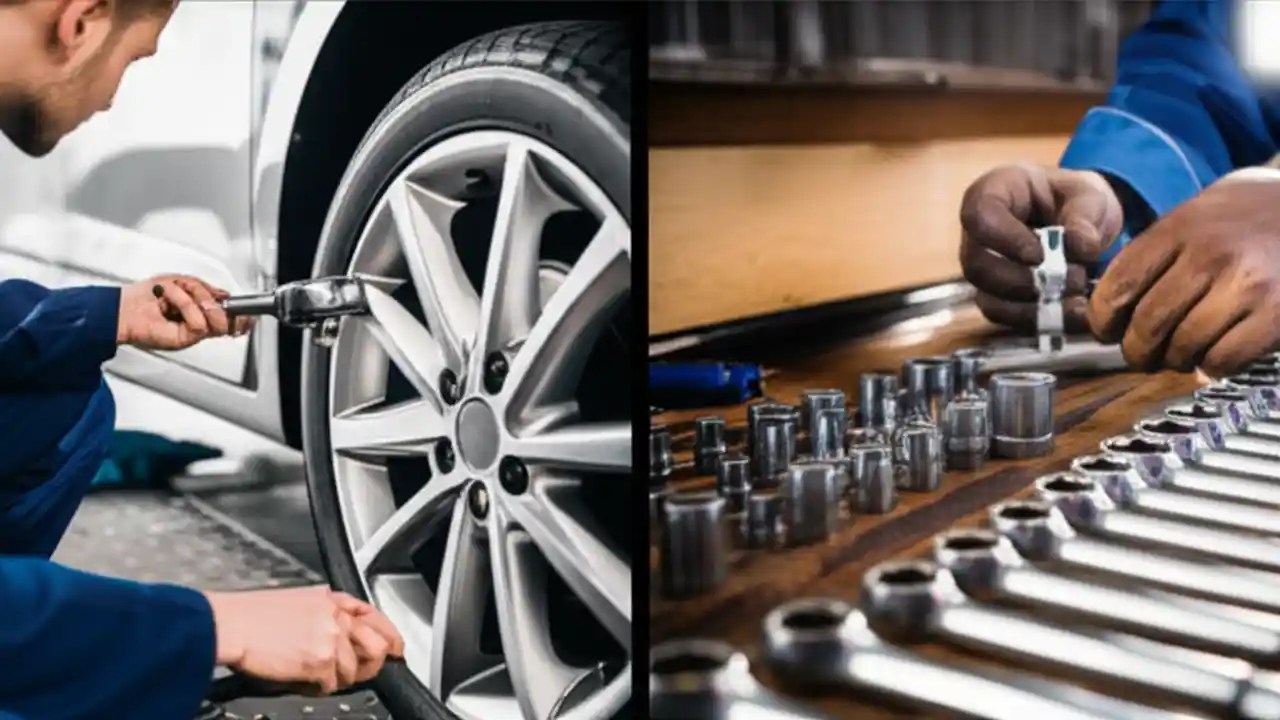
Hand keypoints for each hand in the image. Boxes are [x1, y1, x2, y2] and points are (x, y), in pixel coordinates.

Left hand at [116, 275, 252, 349]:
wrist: (123, 309)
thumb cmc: (145, 295)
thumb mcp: (182, 282)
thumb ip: (206, 289)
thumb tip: (225, 296)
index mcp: (202, 310)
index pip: (232, 316)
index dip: (241, 314)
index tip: (245, 312)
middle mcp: (200, 323)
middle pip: (228, 317)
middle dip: (213, 302)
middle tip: (198, 297)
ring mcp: (193, 333)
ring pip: (214, 319)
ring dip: (192, 301)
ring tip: (172, 298)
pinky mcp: (185, 339)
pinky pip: (199, 323)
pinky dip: (183, 306)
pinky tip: (168, 304)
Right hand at [205, 586, 404, 695]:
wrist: (228, 625)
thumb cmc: (250, 615)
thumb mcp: (296, 601)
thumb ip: (324, 614)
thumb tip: (340, 635)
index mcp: (331, 598)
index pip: (374, 616)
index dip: (390, 636)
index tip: (396, 649)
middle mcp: (336, 616)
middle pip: (377, 645)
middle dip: (371, 663)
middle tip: (358, 672)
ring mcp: (331, 639)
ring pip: (353, 670)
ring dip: (336, 679)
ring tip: (314, 676)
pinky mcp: (320, 662)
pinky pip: (331, 685)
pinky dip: (317, 688)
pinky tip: (301, 679)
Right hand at [959, 163, 1122, 332]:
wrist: (1078, 222)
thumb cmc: (1074, 199)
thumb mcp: (1088, 195)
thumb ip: (1085, 215)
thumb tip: (1081, 247)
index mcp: (993, 194)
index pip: (979, 216)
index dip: (1005, 239)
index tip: (1040, 254)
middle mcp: (977, 235)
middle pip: (977, 266)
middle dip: (1024, 281)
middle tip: (1072, 279)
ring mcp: (983, 269)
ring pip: (989, 298)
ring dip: (1033, 306)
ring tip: (1076, 300)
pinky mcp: (997, 297)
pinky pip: (1006, 317)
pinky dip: (1039, 320)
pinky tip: (1071, 314)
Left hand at [1089, 170, 1279, 375]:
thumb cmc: (1251, 214)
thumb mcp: (1198, 212)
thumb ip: (1159, 251)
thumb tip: (1114, 299)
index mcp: (1180, 228)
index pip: (1119, 285)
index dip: (1104, 319)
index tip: (1107, 331)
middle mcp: (1210, 255)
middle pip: (1148, 323)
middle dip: (1136, 350)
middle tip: (1141, 356)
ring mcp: (1246, 285)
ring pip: (1183, 345)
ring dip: (1175, 360)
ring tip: (1180, 355)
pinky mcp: (1277, 314)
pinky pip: (1224, 358)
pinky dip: (1212, 366)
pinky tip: (1214, 355)